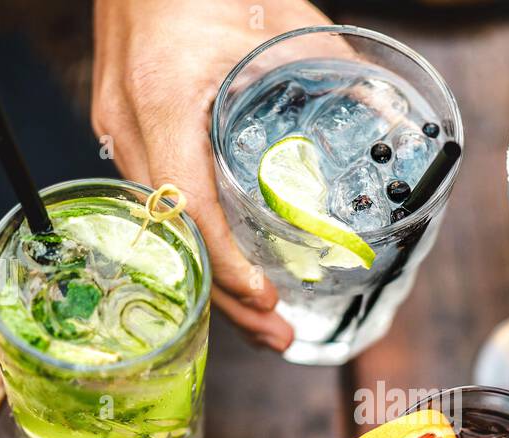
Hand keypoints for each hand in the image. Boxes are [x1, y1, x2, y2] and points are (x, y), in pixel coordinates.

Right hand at [92, 0, 332, 350]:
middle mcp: (130, 123)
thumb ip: (331, 66)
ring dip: (210, 281)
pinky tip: (226, 275)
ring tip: (261, 323)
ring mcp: (118, 131)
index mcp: (164, 97)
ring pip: (161, 232)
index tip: (263, 295)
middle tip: (277, 334)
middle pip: (172, 238)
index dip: (225, 260)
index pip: (188, 203)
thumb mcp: (277, 17)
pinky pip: (156, 208)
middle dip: (223, 296)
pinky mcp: (124, 134)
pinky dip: (193, 247)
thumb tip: (390, 119)